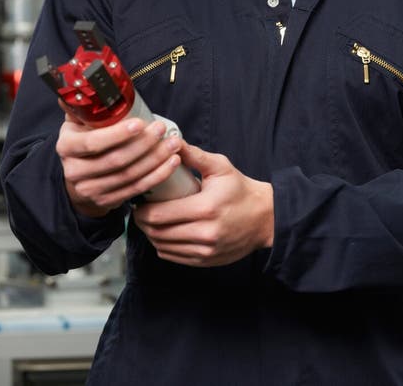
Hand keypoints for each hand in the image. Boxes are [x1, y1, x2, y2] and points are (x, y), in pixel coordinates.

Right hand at [55, 114, 183, 216]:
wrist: (78, 176)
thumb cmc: (83, 138)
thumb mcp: (77, 121)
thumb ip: (82, 103)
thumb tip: (82, 81)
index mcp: (67, 147)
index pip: (92, 143)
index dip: (117, 134)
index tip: (140, 123)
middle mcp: (75, 171)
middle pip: (115, 160)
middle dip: (143, 144)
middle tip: (162, 128)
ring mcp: (91, 190)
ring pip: (129, 176)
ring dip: (155, 160)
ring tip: (173, 143)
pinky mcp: (107, 201)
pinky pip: (137, 189)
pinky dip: (157, 175)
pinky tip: (172, 162)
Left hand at [133, 143, 273, 265]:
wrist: (264, 217)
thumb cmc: (240, 189)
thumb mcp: (220, 166)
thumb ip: (193, 155)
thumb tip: (171, 141)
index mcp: (205, 208)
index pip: (159, 215)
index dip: (141, 210)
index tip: (138, 201)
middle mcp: (205, 233)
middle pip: (157, 233)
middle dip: (142, 223)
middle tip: (138, 210)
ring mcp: (205, 251)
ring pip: (163, 247)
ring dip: (151, 235)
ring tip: (149, 221)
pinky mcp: (206, 262)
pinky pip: (174, 257)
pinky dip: (163, 246)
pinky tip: (164, 233)